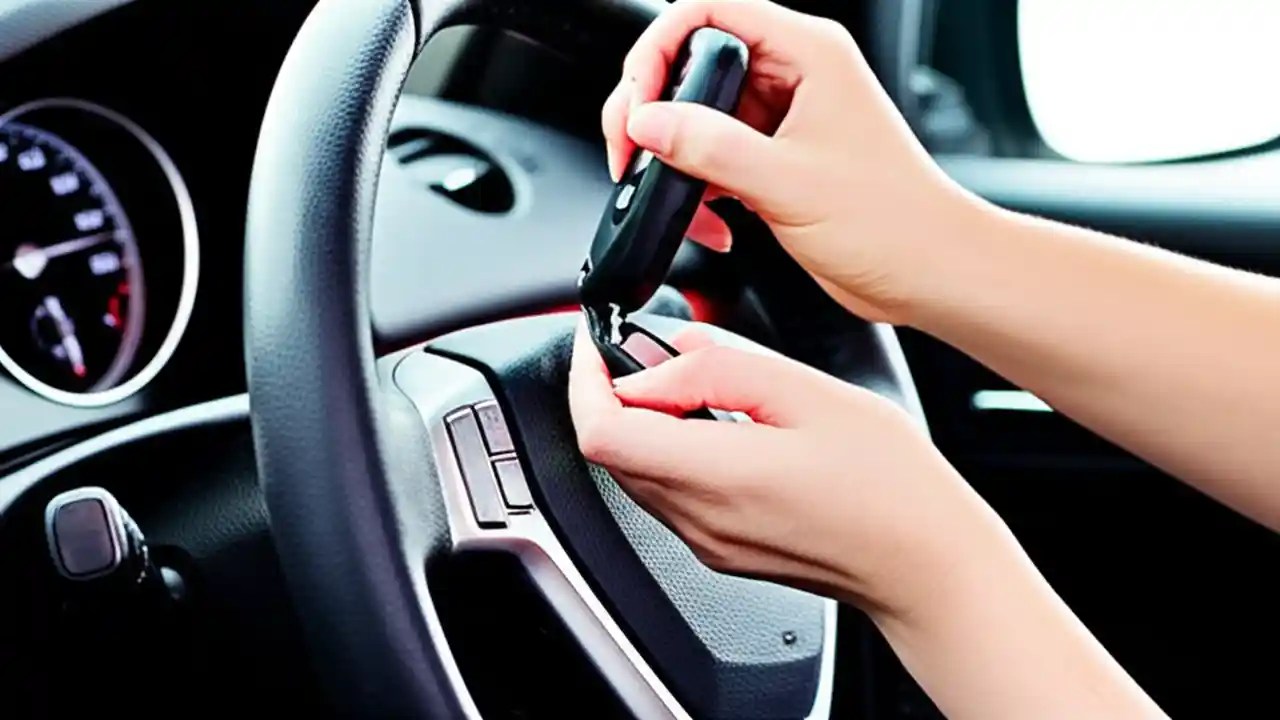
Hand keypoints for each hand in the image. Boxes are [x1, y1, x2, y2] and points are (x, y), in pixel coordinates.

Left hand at [567, 322, 999, 616]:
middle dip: (613, 393)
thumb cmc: (890, 487)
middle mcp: (699, 517)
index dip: (587, 381)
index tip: (600, 344)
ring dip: (640, 422)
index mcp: (718, 474)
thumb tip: (666, 352)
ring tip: (691, 386)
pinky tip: (715, 426)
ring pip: (633, 471)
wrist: (924, 566)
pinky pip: (666, 493)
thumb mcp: (811, 394)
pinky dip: (667, 450)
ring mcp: (706, 541)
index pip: (602, 432)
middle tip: (650, 352)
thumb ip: (724, 365)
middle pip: (610, 451)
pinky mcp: (718, 550)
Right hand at [602, 0, 985, 323]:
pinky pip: (715, 157)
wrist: (927, 272)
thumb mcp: (786, 180)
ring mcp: (784, 120)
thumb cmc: (892, 220)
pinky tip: (710, 220)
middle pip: (694, 63)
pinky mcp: (777, 160)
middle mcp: (795, 76)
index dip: (660, 49)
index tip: (638, 102)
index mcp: (808, 52)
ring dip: (674, 156)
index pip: (709, 12)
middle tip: (633, 149)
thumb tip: (646, 122)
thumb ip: (709, 147)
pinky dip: (699, 187)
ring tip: (669, 191)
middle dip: (654, 108)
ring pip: (699, 115)